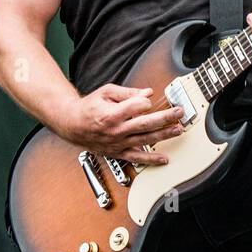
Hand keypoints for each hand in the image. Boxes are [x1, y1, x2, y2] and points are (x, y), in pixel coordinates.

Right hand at [59, 84, 185, 164]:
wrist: (72, 124)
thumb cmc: (89, 107)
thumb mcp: (105, 92)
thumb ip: (127, 92)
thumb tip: (147, 93)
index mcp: (111, 114)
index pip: (134, 107)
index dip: (144, 102)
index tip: (148, 99)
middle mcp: (115, 131)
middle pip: (145, 124)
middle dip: (165, 117)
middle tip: (179, 112)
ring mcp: (117, 143)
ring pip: (145, 140)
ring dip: (164, 135)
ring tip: (178, 129)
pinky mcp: (117, 152)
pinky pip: (136, 158)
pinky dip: (151, 159)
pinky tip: (164, 158)